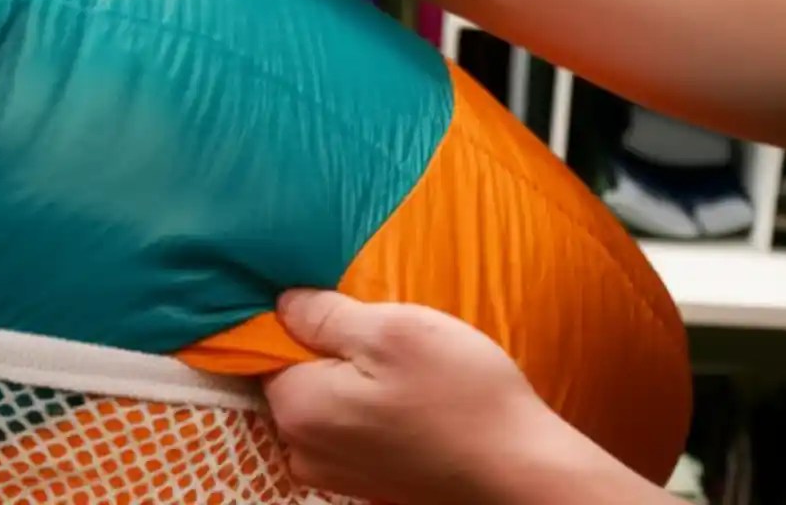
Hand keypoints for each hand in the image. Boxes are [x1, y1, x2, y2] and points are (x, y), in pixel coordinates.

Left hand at [264, 290, 678, 504]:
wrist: (520, 474)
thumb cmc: (460, 396)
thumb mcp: (393, 331)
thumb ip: (325, 315)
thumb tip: (282, 303)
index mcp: (297, 408)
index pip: (266, 349)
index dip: (299, 319)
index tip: (340, 304)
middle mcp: (301, 449)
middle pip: (293, 378)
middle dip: (326, 351)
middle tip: (380, 331)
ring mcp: (333, 473)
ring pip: (324, 404)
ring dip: (351, 381)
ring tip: (400, 366)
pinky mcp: (365, 483)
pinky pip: (349, 431)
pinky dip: (369, 410)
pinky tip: (407, 398)